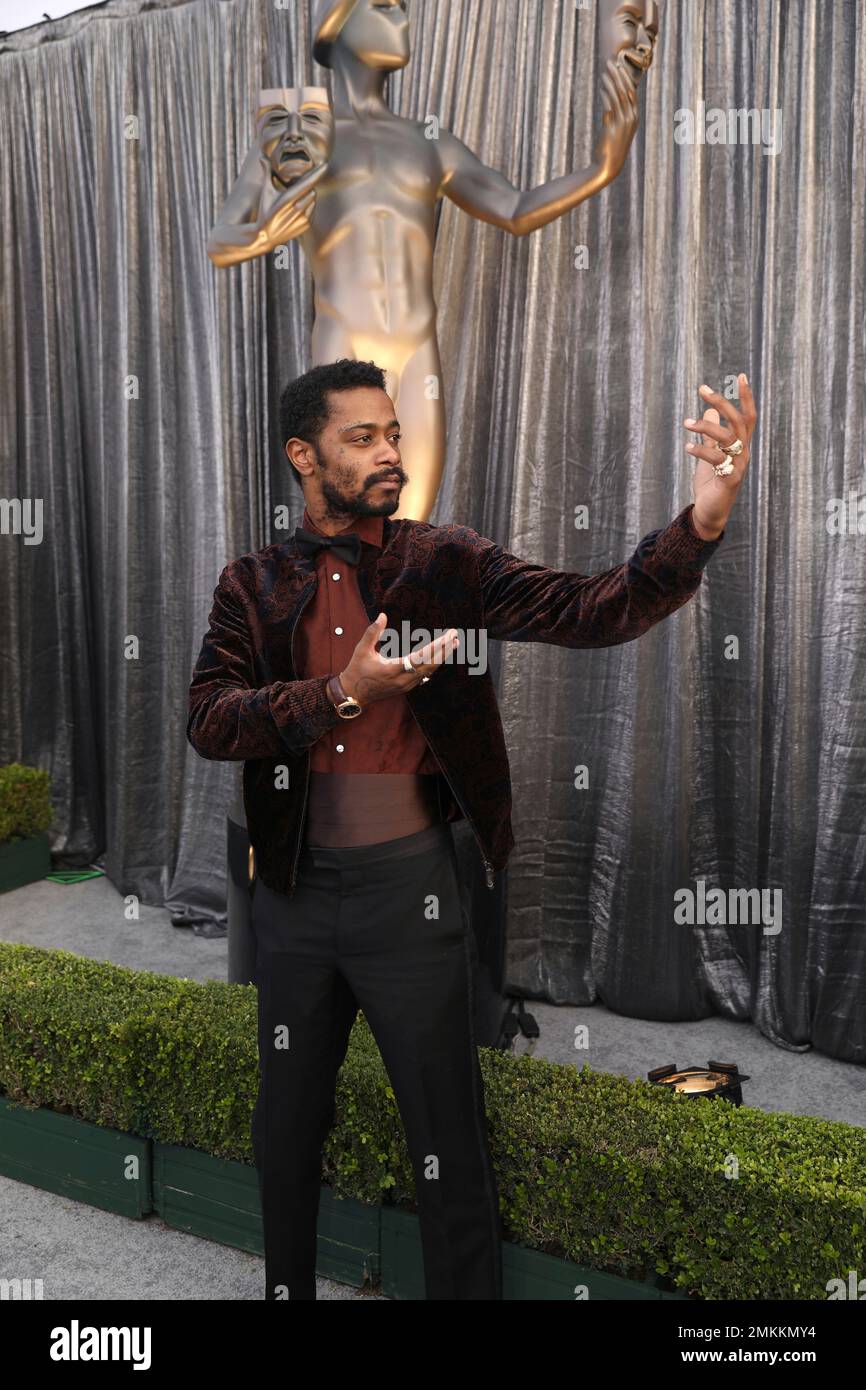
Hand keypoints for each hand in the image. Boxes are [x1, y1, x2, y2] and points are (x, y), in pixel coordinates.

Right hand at [256, 161, 326, 248]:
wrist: (266, 236)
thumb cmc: (266, 211)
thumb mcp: (266, 192)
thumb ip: (267, 172)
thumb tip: (262, 156)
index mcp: (287, 199)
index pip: (306, 183)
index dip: (316, 173)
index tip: (325, 165)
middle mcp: (297, 209)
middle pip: (311, 190)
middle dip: (306, 187)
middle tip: (294, 192)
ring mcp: (303, 219)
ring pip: (313, 199)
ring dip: (307, 197)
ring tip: (294, 203)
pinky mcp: (307, 226)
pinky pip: (313, 209)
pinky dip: (308, 207)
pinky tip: (296, 212)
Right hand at [339, 613, 459, 705]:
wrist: (354, 694)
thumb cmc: (357, 669)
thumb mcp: (361, 649)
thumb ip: (372, 632)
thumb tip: (382, 615)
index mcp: (393, 669)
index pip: (420, 657)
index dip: (436, 647)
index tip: (447, 637)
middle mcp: (403, 679)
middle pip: (430, 665)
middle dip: (444, 650)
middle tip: (455, 636)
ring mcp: (406, 685)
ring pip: (429, 671)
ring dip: (442, 657)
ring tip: (453, 644)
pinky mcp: (406, 688)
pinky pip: (425, 675)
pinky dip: (434, 665)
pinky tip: (440, 656)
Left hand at [593, 58, 638, 182]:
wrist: (608, 166)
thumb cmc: (611, 148)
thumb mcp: (615, 129)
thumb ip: (614, 115)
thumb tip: (609, 102)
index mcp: (634, 117)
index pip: (631, 92)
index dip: (625, 78)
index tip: (617, 67)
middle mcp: (631, 119)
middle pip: (626, 91)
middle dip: (618, 75)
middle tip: (610, 62)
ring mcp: (623, 123)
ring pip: (618, 97)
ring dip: (611, 82)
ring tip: (604, 71)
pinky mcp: (613, 127)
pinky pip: (610, 107)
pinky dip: (606, 95)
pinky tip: (602, 87)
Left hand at [683, 375, 756, 539]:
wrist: (711, 512)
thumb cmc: (711, 483)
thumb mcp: (709, 455)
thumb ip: (711, 436)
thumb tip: (709, 412)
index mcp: (740, 446)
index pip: (748, 417)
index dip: (746, 397)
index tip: (740, 376)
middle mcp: (744, 453)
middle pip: (738, 421)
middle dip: (722, 402)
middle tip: (702, 389)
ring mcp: (739, 466)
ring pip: (727, 438)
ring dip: (706, 426)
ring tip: (686, 422)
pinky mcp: (730, 479)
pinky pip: (717, 460)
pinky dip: (701, 450)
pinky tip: (687, 446)